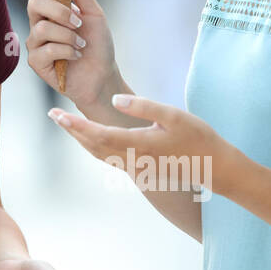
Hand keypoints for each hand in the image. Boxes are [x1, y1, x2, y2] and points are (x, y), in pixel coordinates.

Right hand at [23, 0, 121, 113]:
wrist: (103, 75)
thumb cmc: (98, 44)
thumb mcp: (93, 12)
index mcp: (50, 6)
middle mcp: (38, 22)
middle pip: (34, 3)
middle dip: (60, 11)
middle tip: (79, 22)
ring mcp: (35, 42)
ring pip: (42, 28)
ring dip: (68, 35)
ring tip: (81, 43)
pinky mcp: (36, 62)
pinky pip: (45, 49)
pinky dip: (66, 51)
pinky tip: (76, 56)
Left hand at [49, 94, 241, 196]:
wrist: (217, 169)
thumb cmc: (199, 138)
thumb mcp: (174, 115)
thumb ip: (143, 106)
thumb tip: (115, 99)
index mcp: (139, 144)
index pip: (99, 134)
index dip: (76, 126)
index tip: (58, 115)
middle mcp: (133, 159)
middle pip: (93, 146)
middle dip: (72, 130)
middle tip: (53, 114)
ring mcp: (137, 167)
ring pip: (100, 154)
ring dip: (81, 139)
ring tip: (67, 124)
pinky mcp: (141, 169)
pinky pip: (110, 158)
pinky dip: (95, 147)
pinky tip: (91, 137)